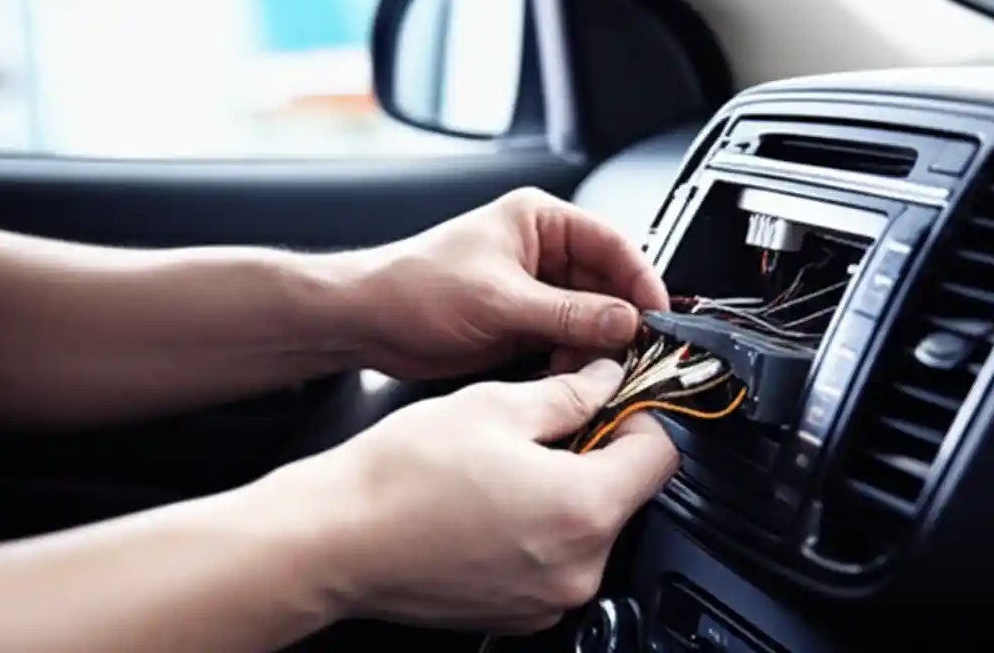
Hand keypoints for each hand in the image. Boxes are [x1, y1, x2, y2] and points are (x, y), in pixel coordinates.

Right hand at [267, 359, 678, 632]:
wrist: (333, 541)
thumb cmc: (398, 478)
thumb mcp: (494, 407)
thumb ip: (569, 394)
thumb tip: (606, 381)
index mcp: (583, 509)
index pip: (661, 454)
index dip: (642, 414)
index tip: (618, 398)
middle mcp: (578, 566)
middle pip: (627, 493)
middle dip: (601, 452)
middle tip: (554, 422)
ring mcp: (550, 598)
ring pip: (590, 527)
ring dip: (568, 489)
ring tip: (511, 463)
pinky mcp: (522, 613)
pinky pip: (556, 560)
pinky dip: (540, 528)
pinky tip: (494, 500)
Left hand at [325, 188, 667, 378]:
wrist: (367, 322)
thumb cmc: (414, 287)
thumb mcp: (500, 300)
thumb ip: (569, 313)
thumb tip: (625, 319)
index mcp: (540, 221)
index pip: (613, 244)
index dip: (641, 279)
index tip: (657, 313)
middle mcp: (544, 253)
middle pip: (609, 284)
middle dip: (620, 319)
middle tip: (634, 350)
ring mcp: (537, 291)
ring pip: (593, 318)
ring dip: (599, 345)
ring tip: (597, 368)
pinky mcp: (526, 326)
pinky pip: (571, 342)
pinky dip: (577, 361)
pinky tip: (570, 375)